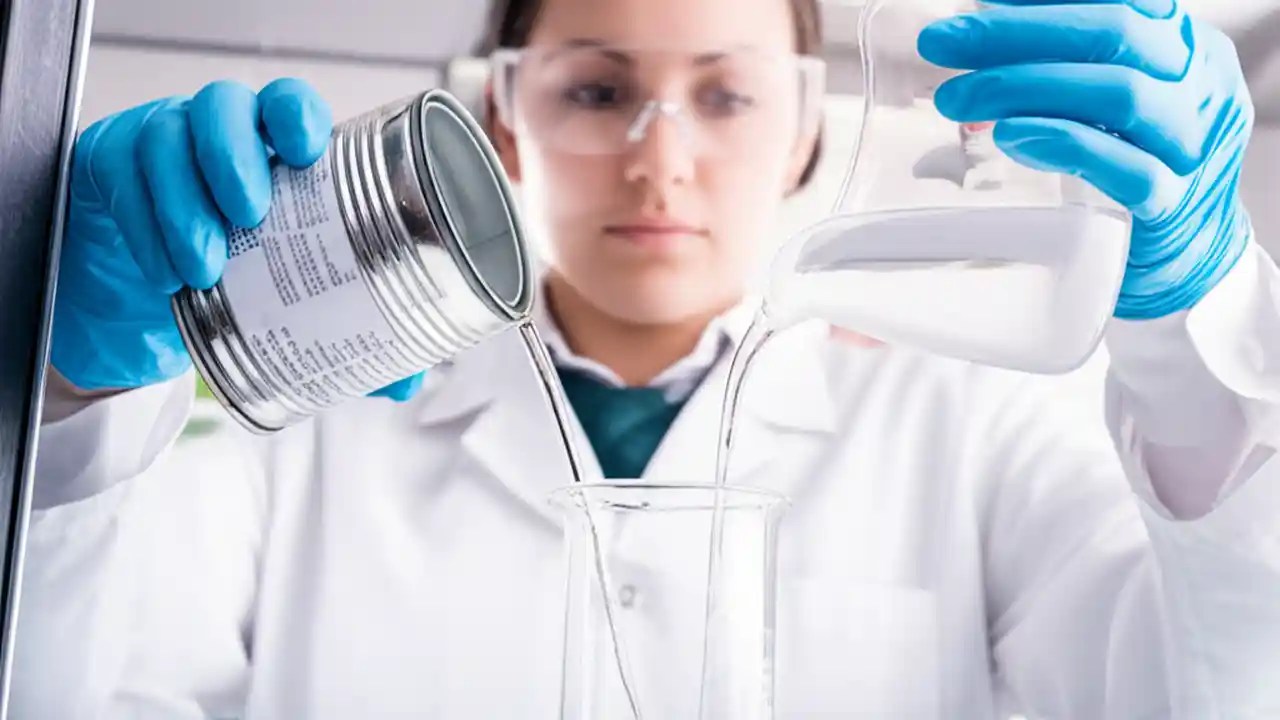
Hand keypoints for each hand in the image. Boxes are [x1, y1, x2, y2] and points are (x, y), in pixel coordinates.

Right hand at [52, 78, 331, 389]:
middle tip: (248, 218)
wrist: (153, 292)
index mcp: (277, 149)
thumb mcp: (291, 296)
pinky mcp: (113, 164)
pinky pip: (121, 180)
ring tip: (203, 270)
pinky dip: (142, 229)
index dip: (295, 113)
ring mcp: (163, 141)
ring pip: (165, 141)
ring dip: (184, 206)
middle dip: (234, 157)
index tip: (305, 151)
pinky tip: (162, 274)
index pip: (287, 102)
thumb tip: (402, 384)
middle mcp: (221, 131)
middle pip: (223, 105)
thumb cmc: (239, 276)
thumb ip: (348, 330)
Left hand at [920, 0, 1254, 319]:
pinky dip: (1065, 143)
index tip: (975, 3)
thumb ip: (1067, 67)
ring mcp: (1193, 147)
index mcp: (1186, 50)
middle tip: (940, 43)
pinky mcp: (1174, 206)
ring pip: (1121, 94)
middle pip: (1116, 35)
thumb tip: (984, 26)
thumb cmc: (1133, 170)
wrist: (1189, 263)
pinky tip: (1011, 135)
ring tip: (958, 97)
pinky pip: (1128, 168)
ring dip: (1028, 85)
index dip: (1044, 3)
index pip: (1122, 3)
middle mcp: (1200, 88)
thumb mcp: (1106, 106)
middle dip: (1016, 33)